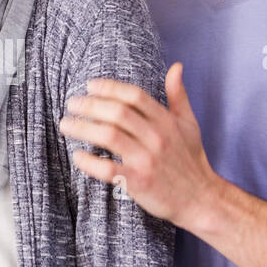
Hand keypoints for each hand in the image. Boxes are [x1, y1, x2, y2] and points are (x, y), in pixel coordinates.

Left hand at [58, 62, 220, 231]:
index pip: (134, 96)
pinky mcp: (140, 182)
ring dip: (83, 128)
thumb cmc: (191, 160)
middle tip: (71, 104)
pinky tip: (78, 156)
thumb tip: (176, 67)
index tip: (90, 85)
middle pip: (118, 113)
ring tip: (66, 125)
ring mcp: (148, 160)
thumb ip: (178, 95)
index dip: (109, 87)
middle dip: (90, 105)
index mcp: (166, 121)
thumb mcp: (189, 124)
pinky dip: (90, 162)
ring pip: (109, 136)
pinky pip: (109, 169)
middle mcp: (157, 137)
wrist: (201, 199)